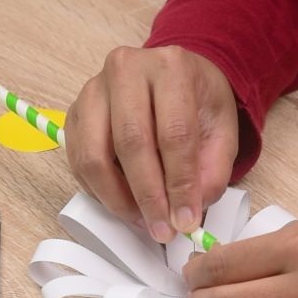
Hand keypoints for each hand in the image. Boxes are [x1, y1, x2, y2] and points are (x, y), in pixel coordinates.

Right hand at [65, 46, 238, 242]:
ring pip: (94, 155)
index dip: (180, 184)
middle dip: (148, 197)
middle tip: (162, 230)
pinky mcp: (74, 112)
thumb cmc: (197, 104)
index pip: (174, 133)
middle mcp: (126, 69)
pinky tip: (124, 203)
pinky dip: (99, 191)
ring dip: (118, 199)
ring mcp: (94, 90)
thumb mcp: (222, 132)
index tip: (185, 220)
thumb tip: (187, 212)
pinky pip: (78, 161)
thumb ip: (212, 172)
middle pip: (131, 143)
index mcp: (171, 67)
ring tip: (142, 220)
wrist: (173, 79)